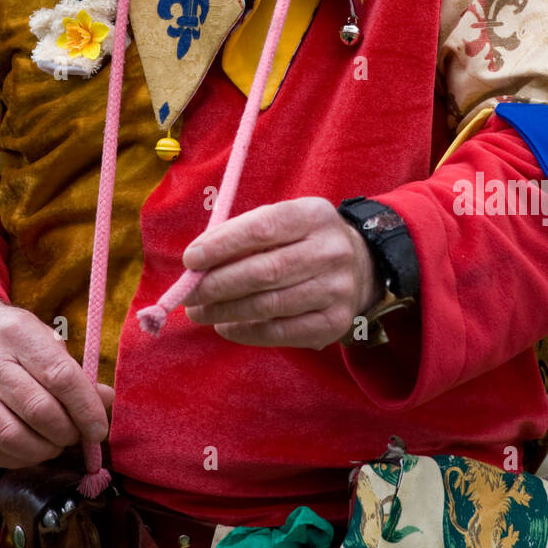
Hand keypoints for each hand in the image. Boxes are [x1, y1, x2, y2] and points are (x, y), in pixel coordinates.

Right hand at [0, 292, 113, 467]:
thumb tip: (105, 401)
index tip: (98, 429)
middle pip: (39, 411)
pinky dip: (18, 459)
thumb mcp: (42, 337)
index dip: (86, 408)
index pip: (61, 376)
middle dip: (67, 433)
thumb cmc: (7, 337)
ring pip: (12, 438)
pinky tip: (29, 449)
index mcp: (17, 332)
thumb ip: (73, 371)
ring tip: (54, 444)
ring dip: (44, 450)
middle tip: (76, 435)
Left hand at [182, 197, 382, 348]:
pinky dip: (246, 332)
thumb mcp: (283, 221)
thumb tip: (196, 262)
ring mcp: (336, 289)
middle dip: (217, 285)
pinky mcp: (334, 322)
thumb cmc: (303, 240)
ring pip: (269, 305)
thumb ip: (243, 234)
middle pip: (264, 271)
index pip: (263, 228)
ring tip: (198, 312)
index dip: (223, 245)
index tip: (190, 260)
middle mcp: (330, 251)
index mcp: (313, 215)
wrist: (361, 265)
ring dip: (225, 312)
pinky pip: (281, 332)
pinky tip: (225, 327)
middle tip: (187, 295)